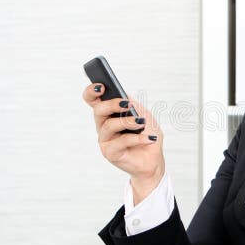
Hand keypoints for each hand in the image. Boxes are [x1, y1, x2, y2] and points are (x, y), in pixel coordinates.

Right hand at [82, 83, 164, 201]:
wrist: (153, 159)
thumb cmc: (147, 134)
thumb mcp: (145, 115)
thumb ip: (134, 106)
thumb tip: (125, 97)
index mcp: (108, 113)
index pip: (92, 100)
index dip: (91, 91)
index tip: (101, 86)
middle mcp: (103, 125)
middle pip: (98, 110)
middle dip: (112, 104)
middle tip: (127, 104)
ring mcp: (105, 140)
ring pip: (109, 126)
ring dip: (128, 122)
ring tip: (142, 122)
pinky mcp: (110, 153)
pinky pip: (121, 143)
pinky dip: (137, 139)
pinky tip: (149, 138)